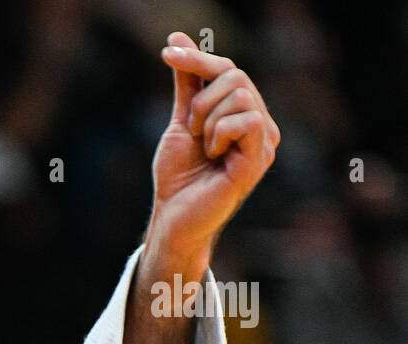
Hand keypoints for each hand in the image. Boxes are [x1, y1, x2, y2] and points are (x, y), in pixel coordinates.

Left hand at [147, 32, 280, 267]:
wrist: (172, 215)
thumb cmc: (179, 175)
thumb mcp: (181, 121)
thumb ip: (188, 84)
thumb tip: (178, 40)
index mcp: (245, 115)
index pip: (229, 70)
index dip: (198, 59)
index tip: (167, 52)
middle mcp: (261, 126)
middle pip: (236, 76)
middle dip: (202, 100)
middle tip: (191, 131)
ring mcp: (264, 143)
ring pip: (242, 95)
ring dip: (208, 118)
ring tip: (203, 147)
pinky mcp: (259, 160)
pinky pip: (247, 121)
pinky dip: (219, 133)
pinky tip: (213, 156)